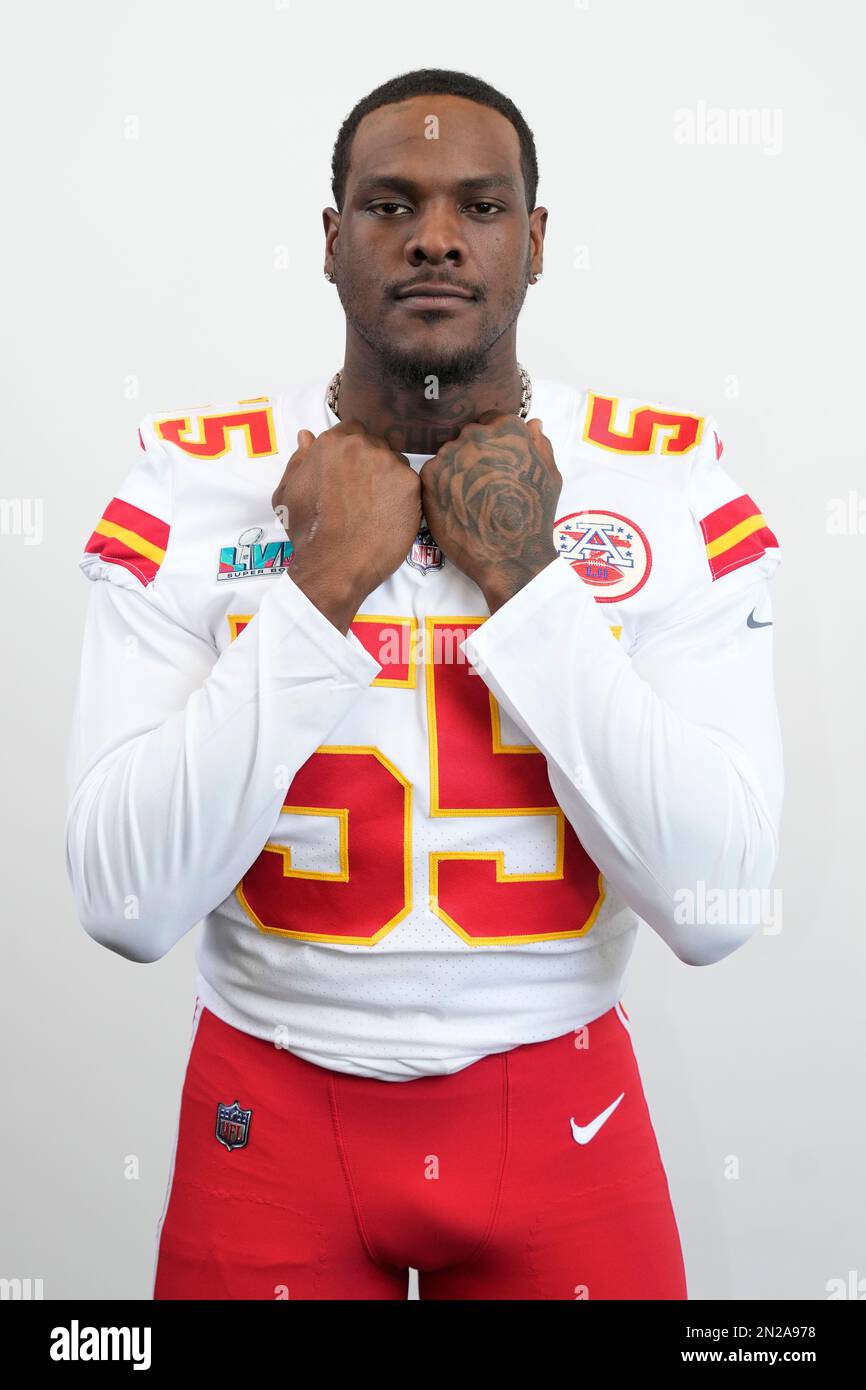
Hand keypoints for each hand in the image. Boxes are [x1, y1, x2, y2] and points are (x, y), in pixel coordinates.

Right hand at [272, 422, 421, 632]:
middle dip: (371, 463)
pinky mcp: (409, 484)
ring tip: (377, 506)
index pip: (352, 430)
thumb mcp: (286, 494)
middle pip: (376, 444)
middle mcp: (362, 446)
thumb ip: (299, 460)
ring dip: (388, 477)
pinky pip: (410, 482)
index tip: (352, 471)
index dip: (353, 451)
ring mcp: (388, 463)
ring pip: (395, 461)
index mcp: (331, 443)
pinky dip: (403, 495)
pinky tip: (390, 514)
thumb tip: (306, 435)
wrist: (335, 565)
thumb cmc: (308, 533)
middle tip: (364, 493)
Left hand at [420, 412, 561, 611]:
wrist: (508, 552)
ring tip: (468, 497)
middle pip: (468, 436)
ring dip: (456, 469)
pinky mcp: (430, 476)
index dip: (492, 442)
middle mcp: (475, 434)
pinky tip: (454, 504)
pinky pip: (433, 472)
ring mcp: (449, 454)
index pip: (490, 421)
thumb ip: (540, 445)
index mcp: (505, 428)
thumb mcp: (550, 476)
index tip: (495, 461)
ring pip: (449, 454)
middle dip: (473, 454)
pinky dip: (441, 485)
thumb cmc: (534, 515)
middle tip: (482, 483)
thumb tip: (533, 424)